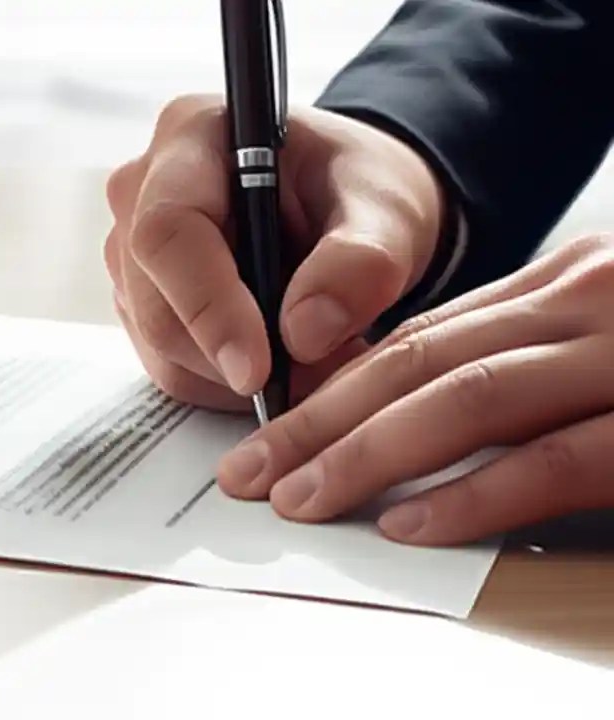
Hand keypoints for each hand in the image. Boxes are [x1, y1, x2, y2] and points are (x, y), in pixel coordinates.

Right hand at [104, 94, 444, 409]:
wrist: (347, 205)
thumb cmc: (358, 189)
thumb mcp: (388, 211)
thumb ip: (361, 262)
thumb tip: (304, 334)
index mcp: (191, 137)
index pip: (168, 231)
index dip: (206, 305)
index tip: (258, 368)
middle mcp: (141, 190)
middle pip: (154, 300)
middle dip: (232, 355)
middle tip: (317, 375)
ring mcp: (129, 249)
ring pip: (159, 344)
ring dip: (234, 376)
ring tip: (312, 364)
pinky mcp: (139, 300)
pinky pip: (168, 364)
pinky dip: (225, 383)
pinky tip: (278, 362)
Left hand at [216, 235, 613, 545]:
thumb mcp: (603, 338)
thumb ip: (523, 362)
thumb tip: (416, 415)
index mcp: (565, 283)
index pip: (424, 334)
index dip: (334, 387)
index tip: (273, 431)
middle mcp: (586, 299)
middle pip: (421, 361)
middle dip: (318, 420)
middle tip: (248, 470)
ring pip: (464, 399)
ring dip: (365, 454)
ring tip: (296, 499)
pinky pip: (550, 462)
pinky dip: (471, 496)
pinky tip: (405, 524)